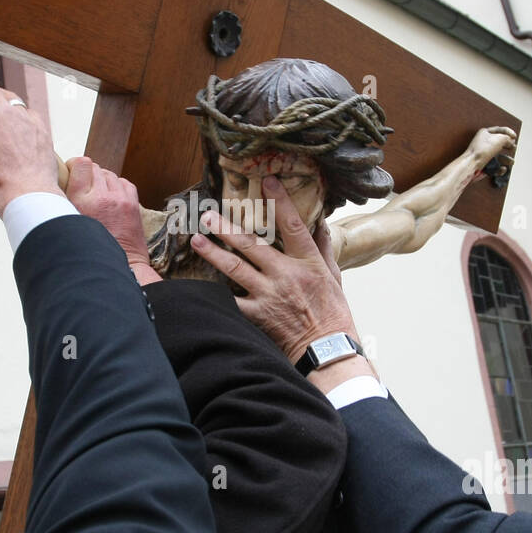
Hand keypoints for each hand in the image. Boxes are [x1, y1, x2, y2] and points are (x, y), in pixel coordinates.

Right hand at [65, 157, 160, 284]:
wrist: (118, 264)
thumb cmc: (88, 250)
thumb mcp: (67, 225)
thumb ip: (63, 205)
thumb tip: (58, 184)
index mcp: (80, 201)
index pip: (81, 164)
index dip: (75, 165)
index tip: (72, 171)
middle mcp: (101, 196)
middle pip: (95, 167)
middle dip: (88, 174)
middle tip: (84, 186)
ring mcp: (119, 199)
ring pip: (109, 174)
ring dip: (102, 180)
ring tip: (98, 194)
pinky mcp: (132, 204)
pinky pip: (124, 182)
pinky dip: (117, 186)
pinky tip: (111, 197)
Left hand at [190, 176, 359, 362]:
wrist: (326, 351)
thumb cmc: (332, 314)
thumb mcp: (334, 277)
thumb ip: (323, 249)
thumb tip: (320, 223)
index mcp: (307, 262)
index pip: (292, 224)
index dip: (279, 200)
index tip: (267, 181)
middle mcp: (286, 275)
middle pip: (251, 244)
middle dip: (227, 227)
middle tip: (208, 214)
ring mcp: (269, 295)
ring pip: (235, 268)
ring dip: (213, 253)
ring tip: (196, 240)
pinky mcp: (257, 315)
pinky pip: (230, 301)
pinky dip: (214, 293)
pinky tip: (197, 283)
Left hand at [468, 125, 516, 166]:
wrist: (471, 165)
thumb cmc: (482, 150)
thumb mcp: (499, 139)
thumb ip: (508, 138)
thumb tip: (511, 141)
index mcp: (485, 133)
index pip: (499, 130)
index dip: (508, 132)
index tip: (515, 136)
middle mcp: (484, 144)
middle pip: (500, 143)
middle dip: (509, 145)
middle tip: (513, 148)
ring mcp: (484, 155)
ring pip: (499, 157)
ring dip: (507, 159)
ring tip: (511, 162)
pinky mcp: (484, 166)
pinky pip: (495, 167)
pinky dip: (500, 169)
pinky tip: (502, 169)